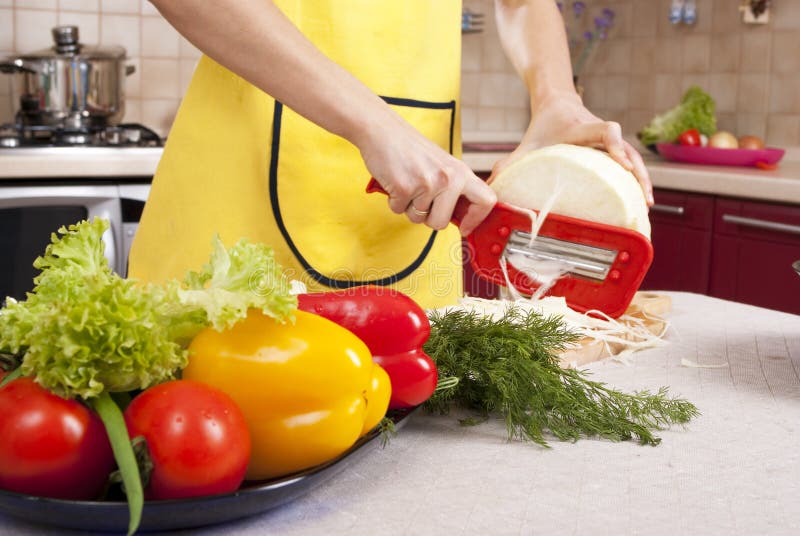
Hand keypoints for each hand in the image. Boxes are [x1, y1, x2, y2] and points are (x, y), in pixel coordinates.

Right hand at [357, 111, 495, 235]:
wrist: (382, 130)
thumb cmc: (410, 149)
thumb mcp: (442, 164)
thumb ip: (453, 188)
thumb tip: (459, 218)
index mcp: (461, 171)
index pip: (486, 200)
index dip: (476, 219)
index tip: (465, 228)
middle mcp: (448, 178)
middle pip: (441, 222)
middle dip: (427, 218)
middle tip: (419, 200)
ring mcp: (427, 184)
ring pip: (418, 218)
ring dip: (408, 207)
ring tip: (406, 183)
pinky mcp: (405, 188)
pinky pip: (399, 210)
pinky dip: (393, 200)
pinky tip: (394, 181)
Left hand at [492, 92, 653, 205]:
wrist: (558, 102)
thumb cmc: (543, 126)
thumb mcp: (527, 144)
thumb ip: (510, 163)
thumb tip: (492, 186)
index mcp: (580, 128)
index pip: (604, 130)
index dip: (615, 145)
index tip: (621, 163)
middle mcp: (599, 132)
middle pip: (627, 147)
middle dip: (636, 171)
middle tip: (643, 196)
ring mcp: (610, 139)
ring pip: (633, 156)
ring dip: (642, 177)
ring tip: (646, 202)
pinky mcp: (614, 147)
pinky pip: (630, 161)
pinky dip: (637, 177)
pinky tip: (639, 198)